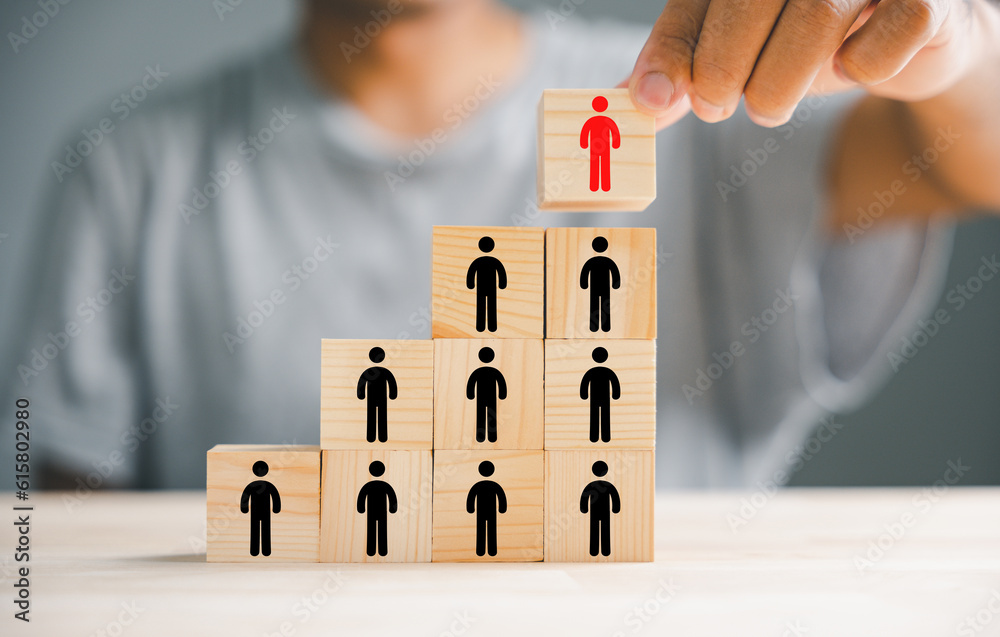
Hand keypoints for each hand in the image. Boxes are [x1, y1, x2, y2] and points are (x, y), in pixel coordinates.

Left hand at [627, 0, 994, 129]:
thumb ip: (687, 64)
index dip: (672, 51)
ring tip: (768, 109)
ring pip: (817, 15)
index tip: (656, 100)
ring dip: (778, 84)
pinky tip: (851, 69)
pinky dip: (863, 68)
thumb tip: (636, 98)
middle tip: (715, 108)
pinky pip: (890, 36)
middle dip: (722, 69)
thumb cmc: (806, 37)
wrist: (903, 39)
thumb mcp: (737, 47)